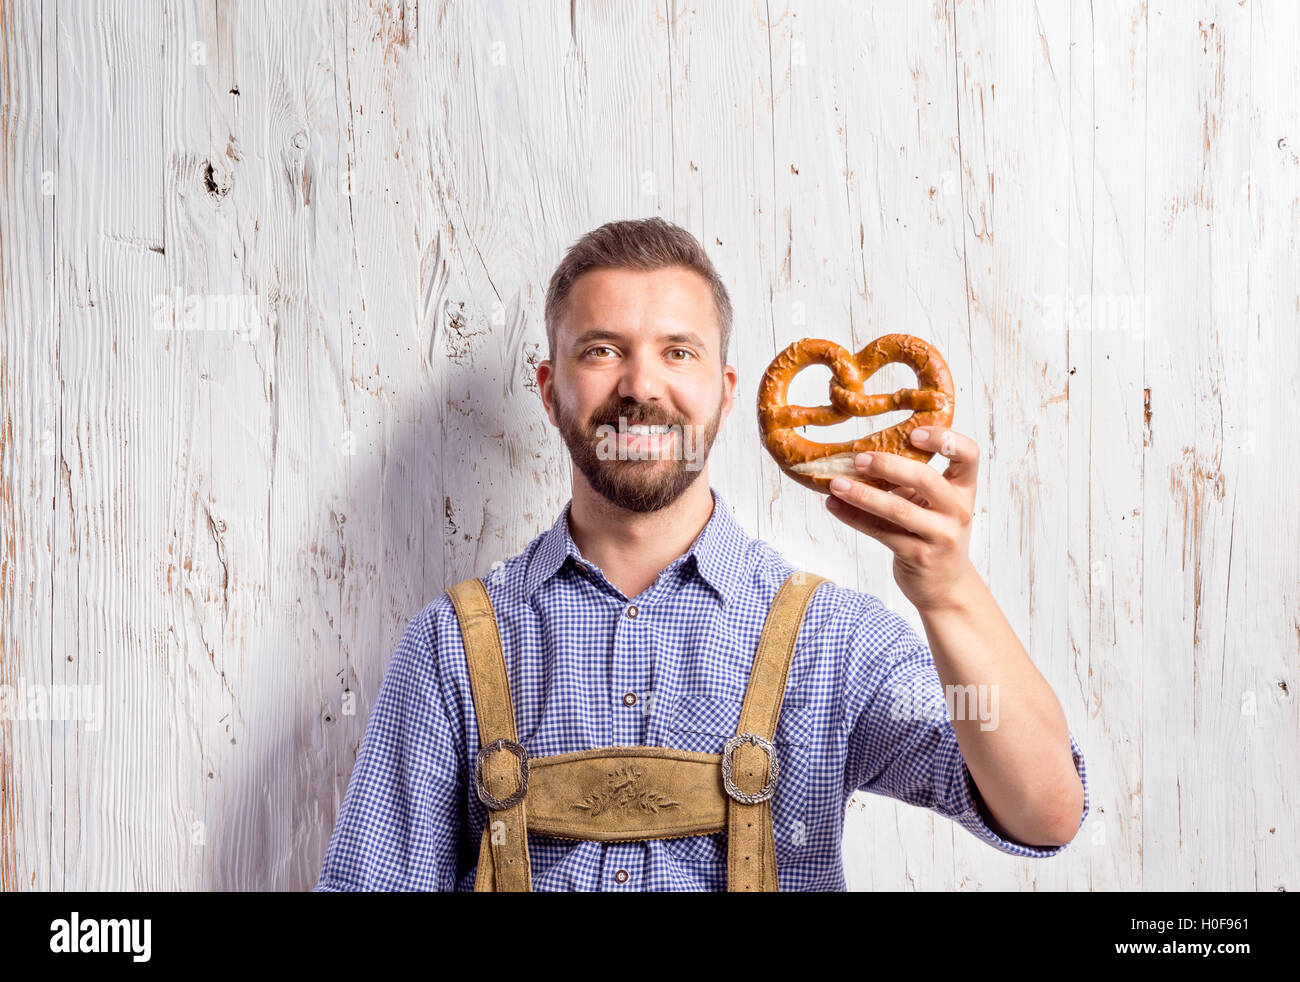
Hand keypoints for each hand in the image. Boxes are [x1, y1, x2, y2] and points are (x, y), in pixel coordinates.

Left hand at [824, 426, 978, 611]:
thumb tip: (863, 456)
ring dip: (862, 494)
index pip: (968, 455)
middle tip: (859, 458)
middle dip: (889, 465)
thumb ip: (912, 482)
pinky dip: (853, 517)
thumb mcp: (935, 505)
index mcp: (963, 490)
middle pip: (926, 479)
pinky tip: (833, 506)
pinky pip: (881, 532)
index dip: (944, 438)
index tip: (913, 433)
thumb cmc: (935, 535)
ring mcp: (940, 535)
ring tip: (836, 483)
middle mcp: (957, 511)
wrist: (946, 587)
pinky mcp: (918, 556)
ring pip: (898, 509)